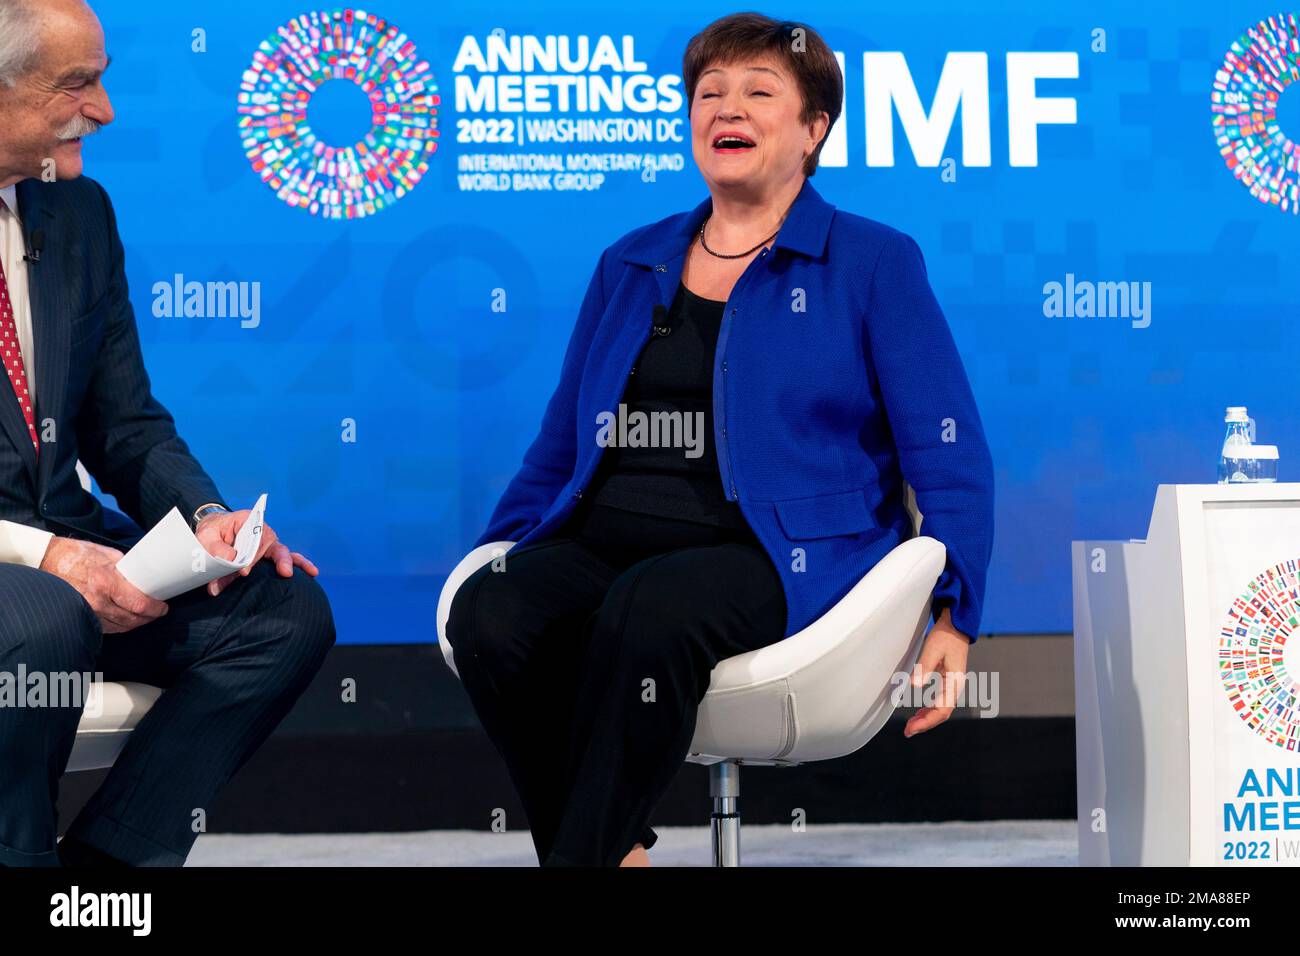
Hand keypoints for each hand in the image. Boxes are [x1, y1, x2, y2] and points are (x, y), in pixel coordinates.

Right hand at [39, 536, 168, 633]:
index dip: (155, 609)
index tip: (162, 607)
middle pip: (132, 619)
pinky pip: (105, 627)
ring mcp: (87, 611)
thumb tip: (144, 576)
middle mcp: (96, 601)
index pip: (139, 604)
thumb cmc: (75, 554)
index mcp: (105, 582)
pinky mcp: (80, 617)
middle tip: (156, 612)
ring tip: (143, 616)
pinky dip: (118, 625)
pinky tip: (125, 619)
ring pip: (119, 627)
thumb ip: (126, 568)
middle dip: (148, 617)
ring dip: (135, 623)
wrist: (46, 560)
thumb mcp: (106, 554)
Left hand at [194, 510, 318, 596]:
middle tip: (266, 572)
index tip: (242, 571)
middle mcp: (262, 530)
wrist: (213, 532)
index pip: (255, 536)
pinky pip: (286, 558)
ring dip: (286, 563)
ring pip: (281, 552)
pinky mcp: (270, 554)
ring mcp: (268, 543)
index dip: (251, 555)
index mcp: (248, 520)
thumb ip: (215, 548)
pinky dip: (298, 565)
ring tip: (288, 573)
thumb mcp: (206, 537)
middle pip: (270, 545)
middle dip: (268, 560)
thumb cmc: (211, 533)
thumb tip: (231, 559)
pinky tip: (312, 572)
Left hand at [903, 606, 970, 737]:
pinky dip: (929, 710)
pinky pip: (939, 701)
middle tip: (907, 731)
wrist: (956, 625)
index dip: (928, 721)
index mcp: (955, 682)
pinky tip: (919, 713)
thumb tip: (915, 685)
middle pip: (942, 712)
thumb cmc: (946, 635)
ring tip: (911, 726)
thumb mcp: (933, 648)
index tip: (912, 728)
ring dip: (926, 718)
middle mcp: (955, 686)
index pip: (943, 709)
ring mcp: (952, 685)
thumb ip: (924, 666)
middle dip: (925, 723)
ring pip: (941, 708)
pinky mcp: (947, 681)